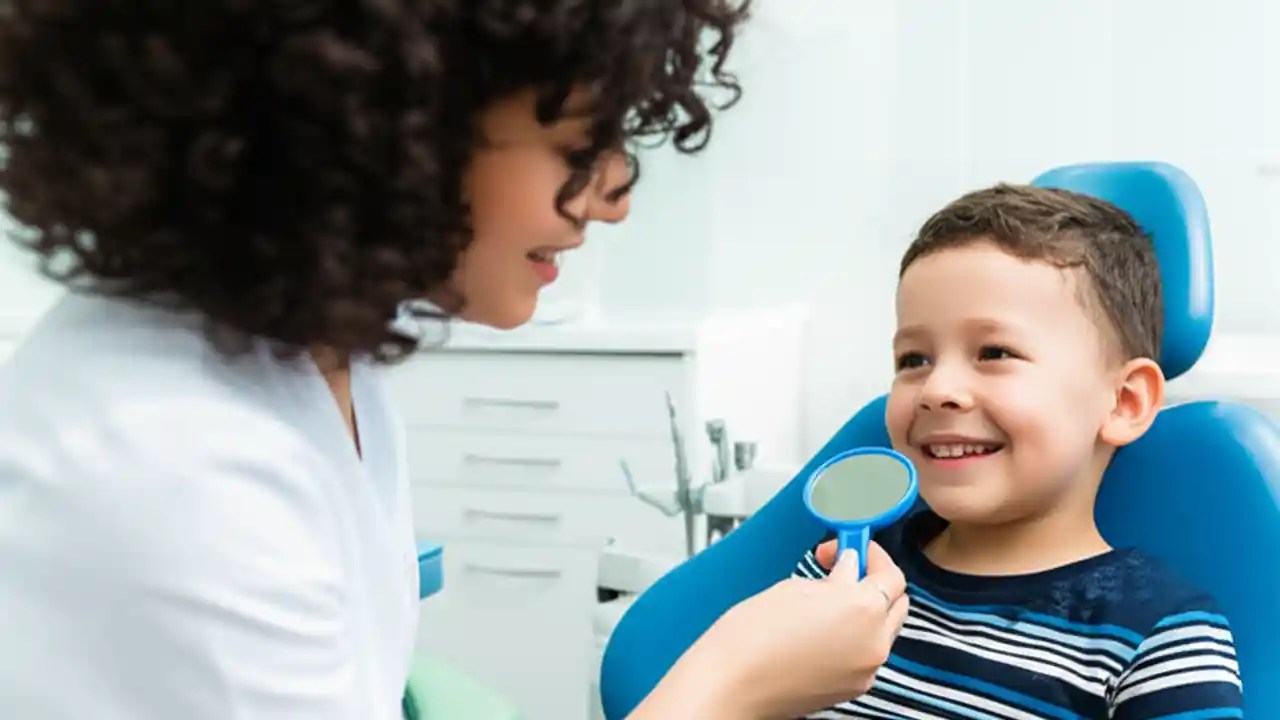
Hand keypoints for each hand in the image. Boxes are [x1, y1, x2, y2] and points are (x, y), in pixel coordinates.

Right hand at [678, 541, 909, 718]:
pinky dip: (855, 638)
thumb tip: (848, 571)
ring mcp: (866, 669)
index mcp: (862, 609)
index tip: (853, 549)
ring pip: (883, 631)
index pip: (891, 575)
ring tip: (827, 602)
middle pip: (896, 603)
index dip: (872, 556)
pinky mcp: (853, 688)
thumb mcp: (794, 588)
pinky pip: (866, 654)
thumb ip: (832, 579)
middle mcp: (874, 642)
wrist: (731, 682)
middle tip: (842, 570)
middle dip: (873, 582)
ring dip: (866, 612)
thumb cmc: (751, 636)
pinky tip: (823, 630)